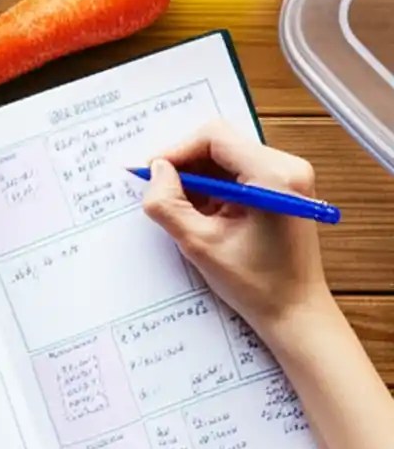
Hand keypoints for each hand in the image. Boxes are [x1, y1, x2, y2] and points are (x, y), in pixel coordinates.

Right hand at [141, 120, 332, 343]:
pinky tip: (203, 213)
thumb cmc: (256, 284)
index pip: (213, 137)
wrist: (295, 311)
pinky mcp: (282, 187)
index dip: (176, 151)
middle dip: (185, 165)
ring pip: (224, 156)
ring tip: (184, 210)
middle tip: (162, 193)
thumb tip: (155, 171)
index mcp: (274, 176)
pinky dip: (212, 186)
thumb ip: (168, 203)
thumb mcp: (199, 244)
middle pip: (219, 143)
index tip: (152, 174)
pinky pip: (236, 170)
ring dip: (197, 177)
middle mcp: (287, 168)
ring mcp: (288, 176)